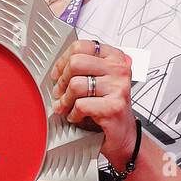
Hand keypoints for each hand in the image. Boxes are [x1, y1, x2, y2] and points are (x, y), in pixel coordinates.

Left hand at [51, 39, 137, 168]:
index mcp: (115, 58)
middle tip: (60, 93)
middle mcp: (119, 69)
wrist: (123, 134)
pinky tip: (77, 116)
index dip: (63, 61)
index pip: (81, 46)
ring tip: (67, 107)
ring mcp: (118, 87)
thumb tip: (57, 68)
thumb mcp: (99, 81)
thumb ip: (83, 69)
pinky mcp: (113, 107)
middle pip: (76, 63)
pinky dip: (73, 114)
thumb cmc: (109, 107)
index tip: (58, 73)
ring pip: (76, 84)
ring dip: (65, 100)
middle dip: (62, 81)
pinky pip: (80, 104)